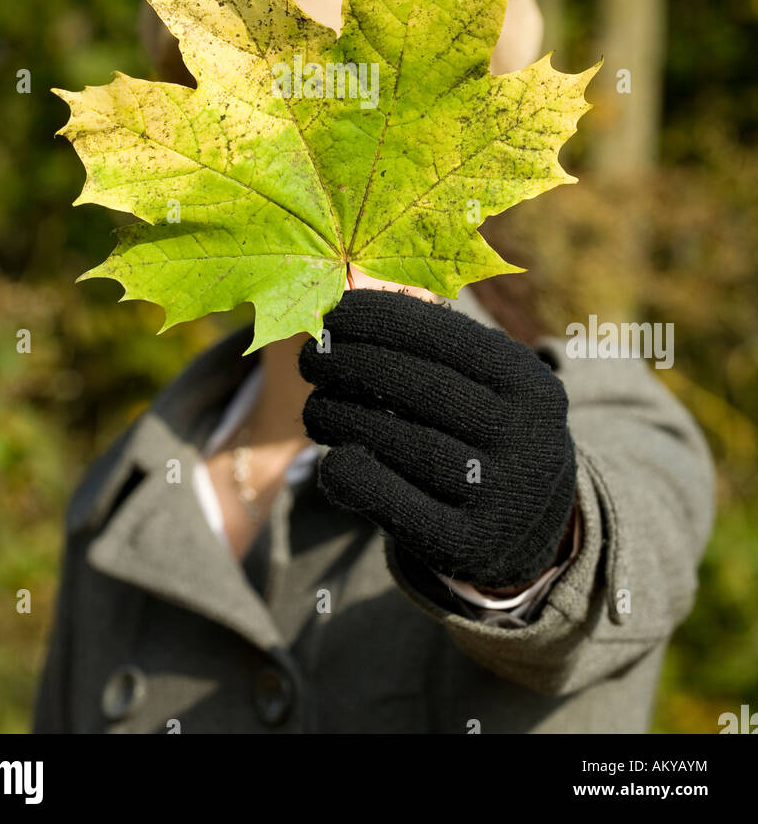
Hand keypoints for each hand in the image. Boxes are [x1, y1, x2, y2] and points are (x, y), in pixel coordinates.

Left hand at [299, 288, 576, 589]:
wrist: (532, 531)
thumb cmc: (486, 433)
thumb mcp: (489, 385)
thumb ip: (436, 346)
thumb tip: (351, 296)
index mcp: (528, 381)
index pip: (439, 334)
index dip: (375, 318)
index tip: (330, 312)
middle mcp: (525, 437)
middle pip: (411, 384)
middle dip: (347, 362)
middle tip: (310, 358)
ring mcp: (499, 496)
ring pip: (393, 440)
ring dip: (337, 415)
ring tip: (316, 409)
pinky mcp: (466, 546)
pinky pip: (385, 501)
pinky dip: (347, 472)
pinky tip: (332, 458)